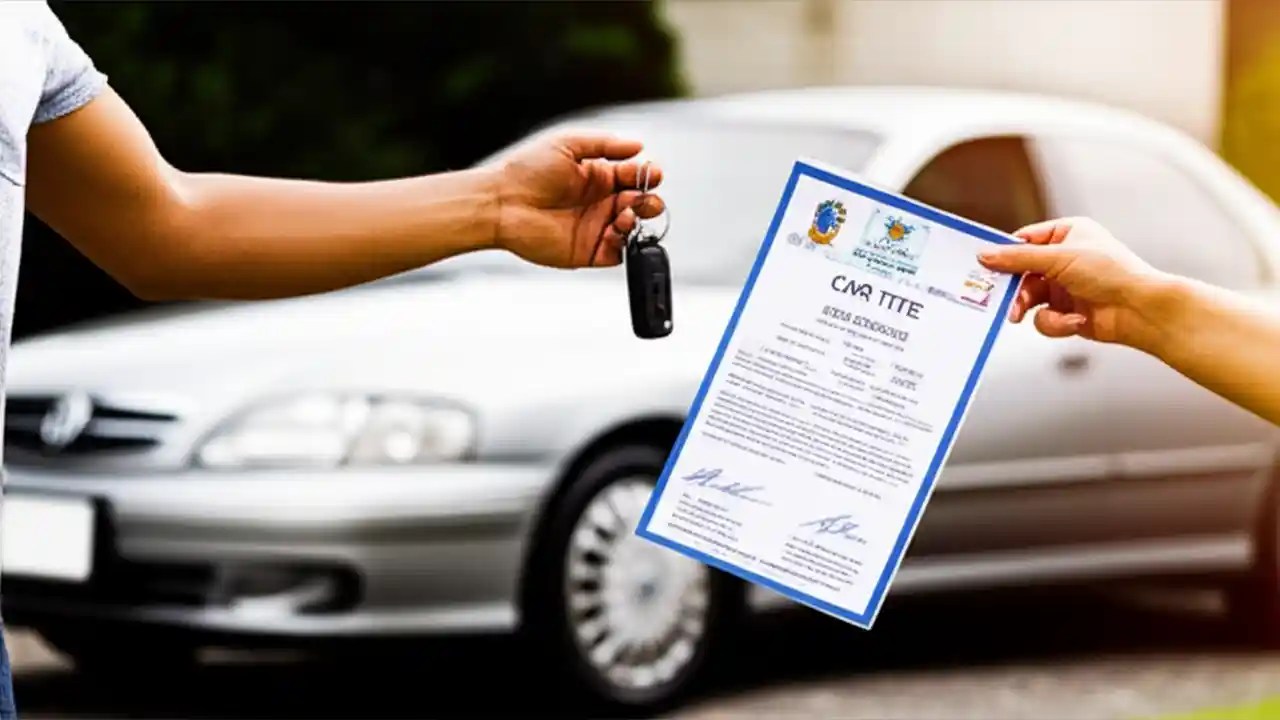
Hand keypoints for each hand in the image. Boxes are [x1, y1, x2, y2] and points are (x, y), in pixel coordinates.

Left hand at [491, 132, 665, 268]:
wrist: (501, 203)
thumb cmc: (526, 170)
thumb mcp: (567, 144)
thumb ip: (605, 144)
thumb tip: (639, 146)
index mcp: (596, 176)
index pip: (633, 176)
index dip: (647, 175)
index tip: (652, 174)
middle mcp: (598, 202)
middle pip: (639, 203)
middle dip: (649, 200)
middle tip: (643, 198)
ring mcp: (594, 227)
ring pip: (632, 228)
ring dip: (637, 220)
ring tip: (625, 213)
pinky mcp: (586, 251)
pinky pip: (617, 253)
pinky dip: (625, 245)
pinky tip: (615, 231)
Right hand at [977, 217, 1171, 347]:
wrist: (1141, 311)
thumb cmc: (1113, 273)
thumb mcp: (1060, 258)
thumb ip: (1018, 258)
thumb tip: (985, 255)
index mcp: (1067, 234)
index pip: (1024, 240)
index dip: (1005, 253)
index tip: (983, 264)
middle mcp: (1065, 259)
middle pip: (1021, 272)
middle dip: (1014, 288)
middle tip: (1000, 298)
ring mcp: (1065, 287)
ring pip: (1029, 298)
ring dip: (1027, 307)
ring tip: (1022, 315)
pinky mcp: (1067, 312)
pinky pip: (1044, 318)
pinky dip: (1055, 322)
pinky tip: (1074, 320)